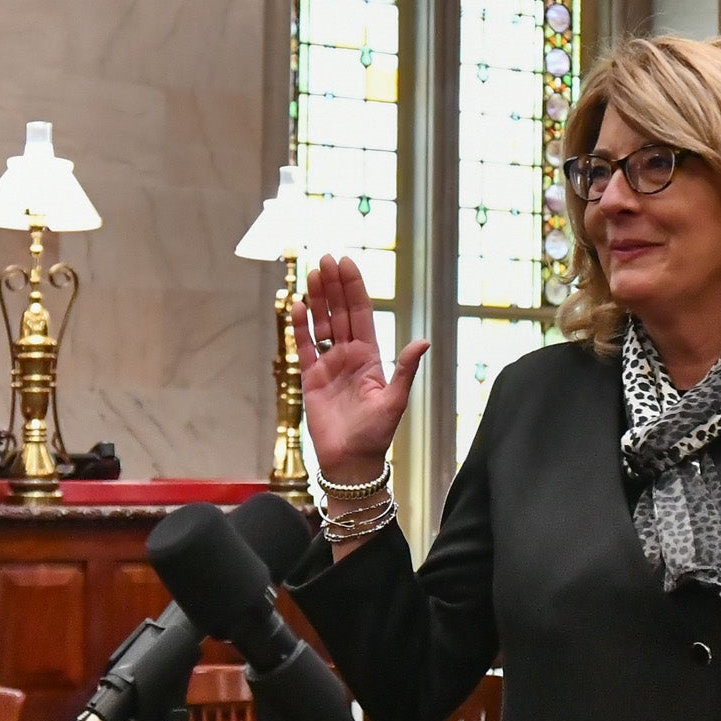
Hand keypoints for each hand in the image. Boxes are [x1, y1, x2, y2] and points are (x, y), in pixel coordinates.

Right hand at [297, 255, 428, 494]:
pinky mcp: (310, 378)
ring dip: (316, 299)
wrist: (350, 461)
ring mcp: (328, 365)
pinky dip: (299, 326)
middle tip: (325, 259)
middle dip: (333, 286)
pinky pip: (303, 347)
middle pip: (340, 312)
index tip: (346, 264)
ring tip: (310, 273)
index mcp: (370, 357)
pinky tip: (296, 305)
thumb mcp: (394, 400)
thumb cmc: (375, 435)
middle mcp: (349, 356)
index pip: (361, 313)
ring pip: (321, 324)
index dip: (354, 289)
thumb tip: (424, 342)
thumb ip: (405, 369)